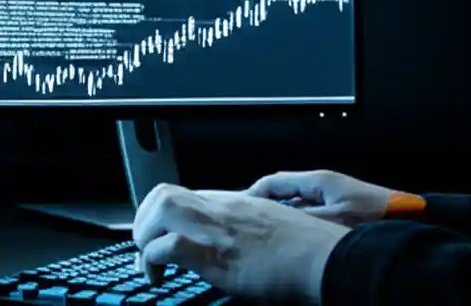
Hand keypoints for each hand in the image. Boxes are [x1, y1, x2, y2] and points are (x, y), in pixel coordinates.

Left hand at [133, 183, 349, 302]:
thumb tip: (233, 243)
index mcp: (236, 203)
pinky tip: (158, 278)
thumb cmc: (308, 250)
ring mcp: (216, 227)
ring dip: (146, 236)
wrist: (325, 259)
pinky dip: (153, 260)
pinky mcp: (213, 253)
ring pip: (160, 209)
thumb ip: (248, 227)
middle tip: (147, 249)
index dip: (163, 215)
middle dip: (145, 221)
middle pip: (163, 193)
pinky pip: (167, 246)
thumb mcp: (272, 227)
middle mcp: (221, 208)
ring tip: (149, 264)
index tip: (159, 236)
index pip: (184, 195)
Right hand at [245, 169, 397, 226]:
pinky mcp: (338, 206)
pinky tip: (291, 234)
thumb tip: (273, 218)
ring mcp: (330, 194)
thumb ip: (300, 217)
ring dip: (280, 213)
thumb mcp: (332, 219)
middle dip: (264, 204)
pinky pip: (307, 210)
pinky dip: (295, 219)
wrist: (407, 216)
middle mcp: (321, 183)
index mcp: (316, 180)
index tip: (241, 209)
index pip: (273, 182)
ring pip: (294, 201)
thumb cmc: (373, 215)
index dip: (253, 195)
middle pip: (282, 191)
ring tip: (266, 229)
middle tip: (249, 221)